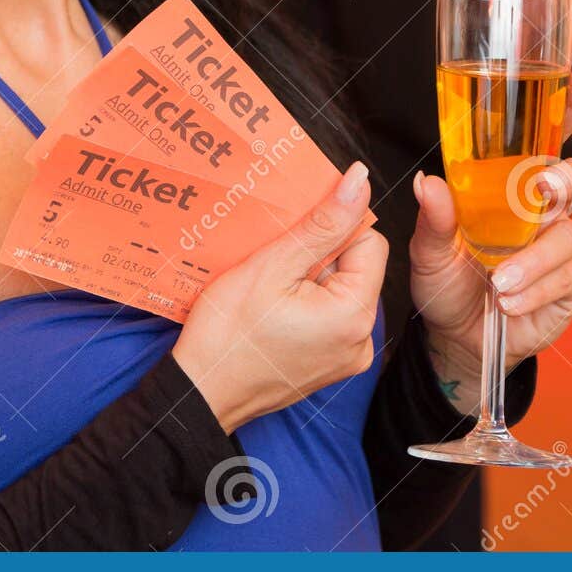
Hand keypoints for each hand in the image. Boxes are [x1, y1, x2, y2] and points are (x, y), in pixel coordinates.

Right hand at [171, 162, 387, 433]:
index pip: (369, 241)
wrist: (201, 391)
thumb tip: (359, 181)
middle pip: (356, 268)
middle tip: (274, 264)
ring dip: (309, 279)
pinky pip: (330, 317)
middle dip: (318, 256)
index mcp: (354, 314)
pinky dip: (306, 305)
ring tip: (270, 290)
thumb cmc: (227, 334)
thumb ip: (322, 223)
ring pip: (340, 291)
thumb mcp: (271, 266)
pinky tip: (273, 309)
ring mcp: (348, 357)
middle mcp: (362, 340)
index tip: (293, 238)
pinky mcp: (331, 366)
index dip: (332, 230)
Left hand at [407, 62, 571, 411]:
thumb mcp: (428, 250)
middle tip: (541, 188)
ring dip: (532, 258)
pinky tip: (508, 301)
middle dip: (564, 178)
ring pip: (567, 233)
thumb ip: (435, 219)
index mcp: (507, 185)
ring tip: (498, 282)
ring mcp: (559, 244)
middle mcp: (539, 208)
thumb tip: (429, 184)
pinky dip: (535, 288)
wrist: (458, 337)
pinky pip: (567, 275)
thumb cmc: (446, 282)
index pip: (545, 134)